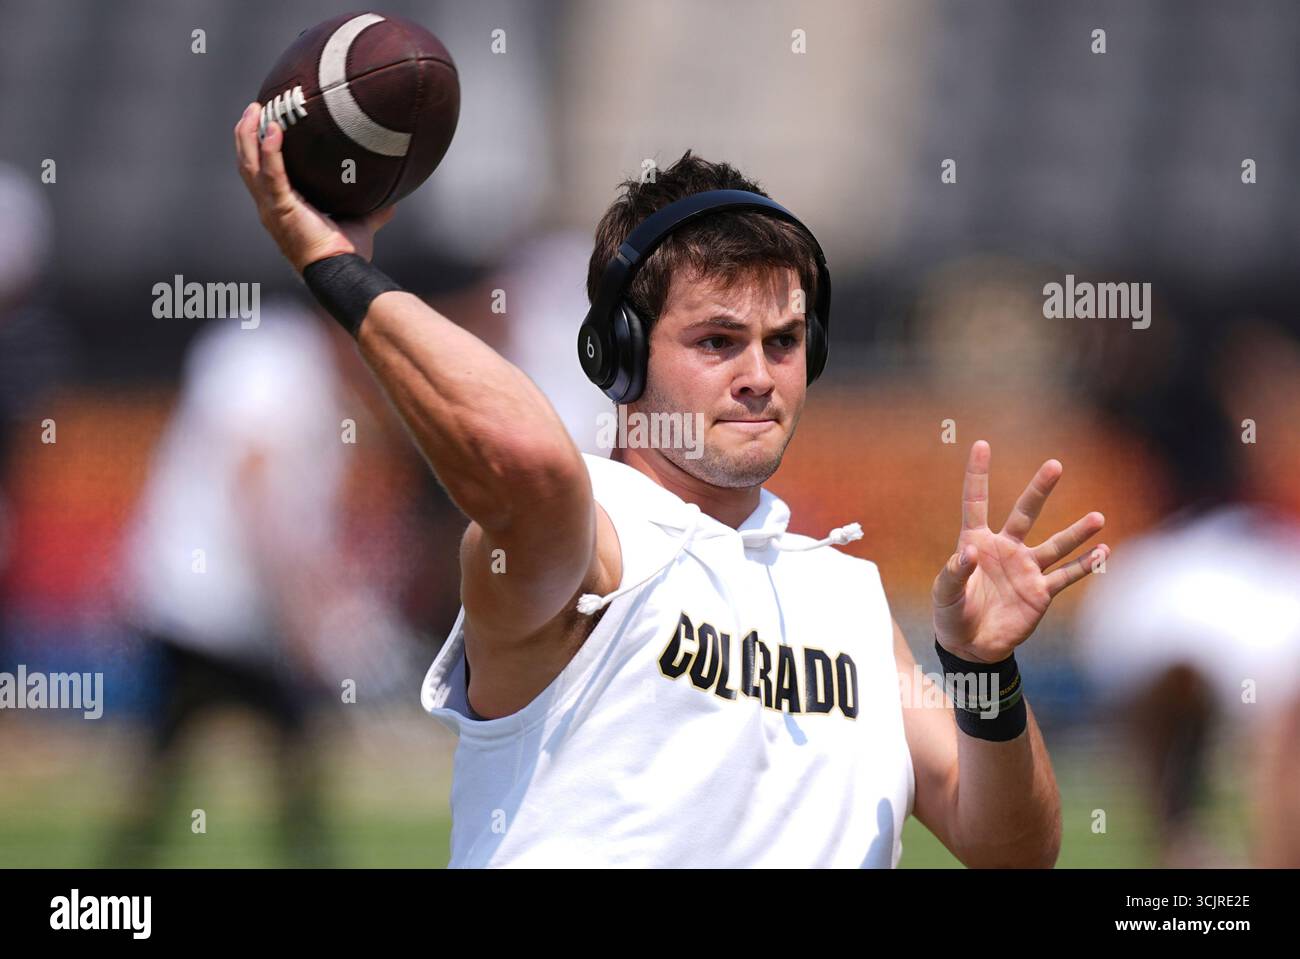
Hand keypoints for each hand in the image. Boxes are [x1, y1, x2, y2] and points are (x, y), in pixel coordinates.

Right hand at [232, 102, 394, 272]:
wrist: (341, 273)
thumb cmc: (346, 256)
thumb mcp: (359, 226)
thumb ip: (372, 213)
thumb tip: (392, 203)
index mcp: (282, 209)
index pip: (262, 174)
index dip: (258, 150)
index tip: (265, 125)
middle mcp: (270, 208)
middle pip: (247, 164)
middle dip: (246, 134)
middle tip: (254, 108)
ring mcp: (272, 208)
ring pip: (250, 165)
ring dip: (250, 135)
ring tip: (256, 110)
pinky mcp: (281, 209)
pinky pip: (271, 174)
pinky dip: (270, 150)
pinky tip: (275, 128)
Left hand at [932, 440, 1107, 662]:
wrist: (972, 646)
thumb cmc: (951, 614)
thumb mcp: (945, 593)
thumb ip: (955, 572)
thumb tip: (971, 551)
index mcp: (976, 542)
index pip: (976, 502)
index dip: (977, 474)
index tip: (981, 444)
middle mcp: (1005, 549)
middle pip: (1024, 513)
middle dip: (1039, 490)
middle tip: (1054, 465)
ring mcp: (1026, 569)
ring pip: (1055, 545)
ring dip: (1076, 533)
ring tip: (1098, 518)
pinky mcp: (1040, 592)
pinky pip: (1066, 577)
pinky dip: (1085, 566)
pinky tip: (1103, 552)